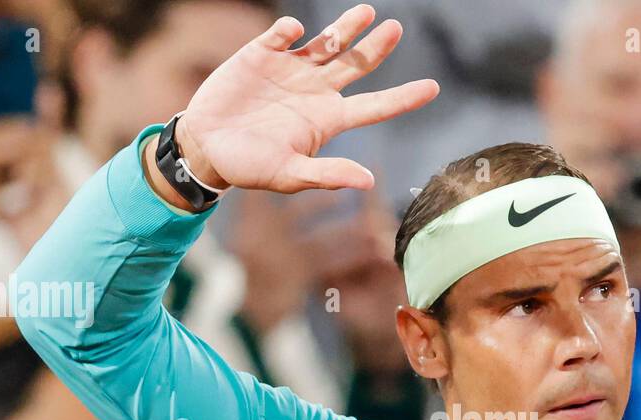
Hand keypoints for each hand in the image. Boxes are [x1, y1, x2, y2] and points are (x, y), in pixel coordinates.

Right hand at [171, 4, 437, 194]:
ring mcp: (291, 69)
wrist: (207, 147)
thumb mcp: (289, 176)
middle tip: (395, 29)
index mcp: (328, 120)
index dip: (404, 97)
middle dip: (376, 47)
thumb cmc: (249, 167)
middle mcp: (316, 91)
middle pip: (356, 65)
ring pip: (327, 43)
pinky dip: (290, 30)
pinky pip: (283, 35)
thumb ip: (327, 175)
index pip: (375, 106)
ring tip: (366, 12)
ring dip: (346, 28)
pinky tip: (292, 32)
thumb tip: (368, 181)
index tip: (433, 88)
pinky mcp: (262, 54)